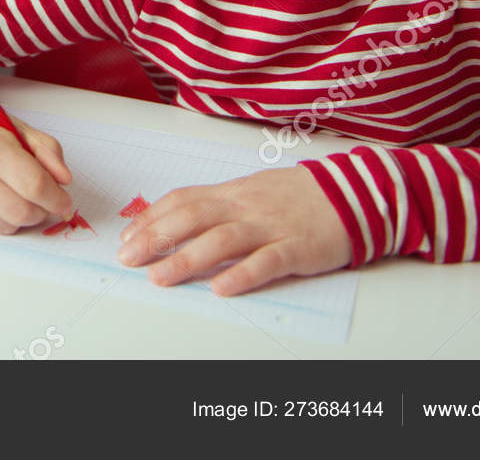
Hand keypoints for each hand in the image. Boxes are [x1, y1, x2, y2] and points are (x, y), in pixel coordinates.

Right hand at [0, 106, 74, 233]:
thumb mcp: (15, 127)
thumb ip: (47, 150)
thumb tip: (64, 181)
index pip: (34, 184)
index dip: (57, 198)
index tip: (65, 201)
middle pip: (23, 211)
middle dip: (43, 210)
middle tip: (45, 201)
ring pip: (8, 225)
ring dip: (22, 215)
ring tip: (15, 194)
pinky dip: (0, 217)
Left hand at [117, 166, 351, 295]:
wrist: (352, 192)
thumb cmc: (298, 195)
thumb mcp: (252, 191)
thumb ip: (218, 205)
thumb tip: (176, 218)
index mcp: (232, 192)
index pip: (182, 200)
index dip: (151, 218)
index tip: (126, 237)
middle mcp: (245, 206)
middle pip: (193, 218)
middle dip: (155, 237)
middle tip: (128, 258)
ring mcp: (270, 226)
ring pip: (222, 240)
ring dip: (186, 259)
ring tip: (159, 278)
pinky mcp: (297, 247)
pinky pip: (267, 261)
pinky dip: (243, 275)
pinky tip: (221, 289)